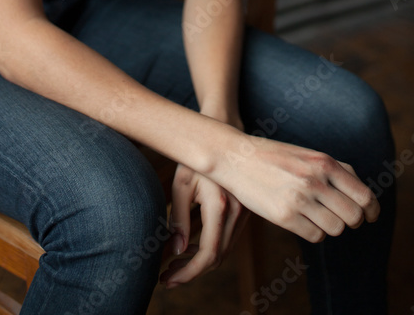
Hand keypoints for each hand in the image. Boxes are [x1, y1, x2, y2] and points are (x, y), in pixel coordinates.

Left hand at [159, 163, 247, 288]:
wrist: (223, 132)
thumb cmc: (197, 155)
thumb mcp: (181, 184)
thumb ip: (180, 220)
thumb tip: (177, 252)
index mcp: (220, 204)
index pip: (207, 254)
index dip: (187, 273)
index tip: (167, 280)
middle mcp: (237, 211)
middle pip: (217, 257)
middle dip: (191, 271)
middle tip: (167, 276)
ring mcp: (245, 211)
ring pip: (225, 250)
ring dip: (201, 261)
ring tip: (175, 264)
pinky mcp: (246, 209)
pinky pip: (230, 238)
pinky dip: (212, 248)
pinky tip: (192, 247)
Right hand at [214, 132, 379, 242]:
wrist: (236, 156)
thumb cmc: (275, 156)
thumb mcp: (308, 154)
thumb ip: (336, 170)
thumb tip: (364, 196)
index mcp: (324, 162)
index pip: (364, 196)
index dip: (371, 211)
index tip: (369, 216)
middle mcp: (315, 180)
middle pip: (354, 217)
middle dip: (350, 221)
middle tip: (338, 217)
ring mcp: (299, 198)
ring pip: (336, 228)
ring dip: (329, 226)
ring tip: (315, 215)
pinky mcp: (284, 216)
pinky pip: (315, 235)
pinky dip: (312, 231)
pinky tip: (301, 219)